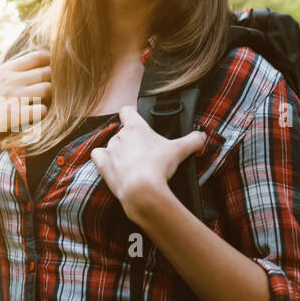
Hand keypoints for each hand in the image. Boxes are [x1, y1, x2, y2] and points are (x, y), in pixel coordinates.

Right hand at [0, 48, 51, 153]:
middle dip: (50, 82)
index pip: (38, 57)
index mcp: (7, 69)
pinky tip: (33, 116)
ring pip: (48, 89)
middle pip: (47, 73)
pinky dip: (41, 113)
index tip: (49, 70)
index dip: (49, 63)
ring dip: (48, 97)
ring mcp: (16, 97)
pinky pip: (42, 110)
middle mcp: (13, 80)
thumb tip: (33, 67)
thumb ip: (12, 73)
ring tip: (39, 103)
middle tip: (45, 91)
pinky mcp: (17, 115)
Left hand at [90, 106, 208, 222]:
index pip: (127, 110)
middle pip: (122, 132)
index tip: (137, 119)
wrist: (141, 190)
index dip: (131, 113)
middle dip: (132, 141)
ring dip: (119, 152)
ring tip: (132, 164)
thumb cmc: (159, 167)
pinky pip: (97, 155)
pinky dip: (102, 159)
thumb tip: (202, 137)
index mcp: (136, 127)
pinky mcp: (103, 165)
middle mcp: (120, 135)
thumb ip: (193, 140)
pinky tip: (111, 165)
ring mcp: (110, 150)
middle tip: (144, 152)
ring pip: (111, 144)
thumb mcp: (180, 151)